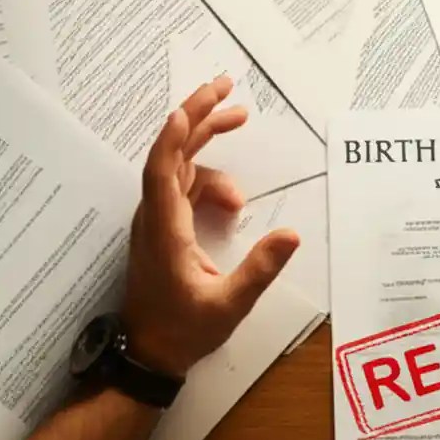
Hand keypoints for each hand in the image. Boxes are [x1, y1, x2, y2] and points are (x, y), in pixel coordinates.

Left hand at [123, 76, 299, 376]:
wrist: (148, 354)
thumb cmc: (182, 331)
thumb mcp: (229, 305)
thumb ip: (260, 269)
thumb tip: (292, 236)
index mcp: (165, 230)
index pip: (163, 170)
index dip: (176, 136)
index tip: (193, 106)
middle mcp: (155, 217)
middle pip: (171, 153)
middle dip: (198, 115)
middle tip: (227, 85)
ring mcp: (156, 221)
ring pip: (178, 165)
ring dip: (206, 140)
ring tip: (240, 121)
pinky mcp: (163, 229)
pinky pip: (183, 186)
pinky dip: (208, 175)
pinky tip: (236, 195)